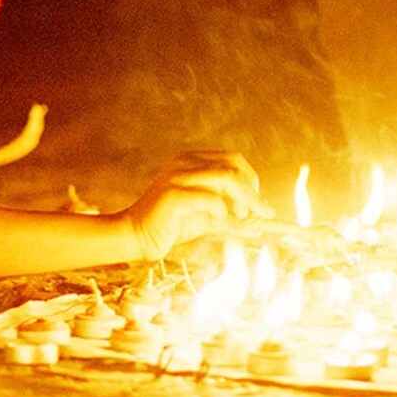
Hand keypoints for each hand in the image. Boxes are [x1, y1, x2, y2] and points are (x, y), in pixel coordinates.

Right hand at [123, 150, 271, 261]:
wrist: (136, 237)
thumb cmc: (172, 225)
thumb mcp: (208, 218)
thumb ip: (231, 217)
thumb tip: (260, 224)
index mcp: (192, 160)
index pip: (233, 159)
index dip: (251, 178)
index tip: (257, 202)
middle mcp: (185, 162)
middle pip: (233, 167)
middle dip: (252, 191)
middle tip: (261, 212)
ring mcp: (178, 176)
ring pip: (226, 178)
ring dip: (243, 199)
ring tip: (242, 216)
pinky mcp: (172, 195)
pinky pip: (209, 198)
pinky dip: (221, 210)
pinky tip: (218, 219)